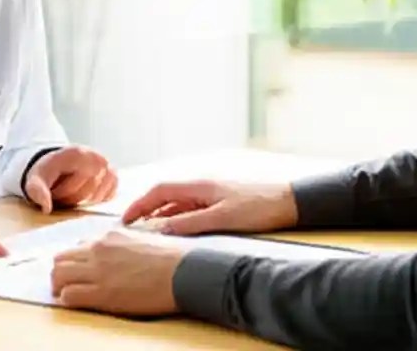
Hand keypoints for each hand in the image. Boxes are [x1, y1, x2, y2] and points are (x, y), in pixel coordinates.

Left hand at [24, 145, 117, 213]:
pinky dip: (98, 199)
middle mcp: (96, 157)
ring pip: (100, 194)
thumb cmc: (48, 173)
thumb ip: (38, 191)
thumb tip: (46, 208)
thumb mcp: (36, 179)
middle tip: (60, 193)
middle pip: (89, 189)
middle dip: (73, 197)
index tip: (55, 191)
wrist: (56, 167)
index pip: (79, 178)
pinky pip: (110, 193)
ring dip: (85, 200)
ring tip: (72, 193)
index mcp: (77, 153)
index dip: (68, 190)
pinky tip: (86, 196)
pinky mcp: (112, 177)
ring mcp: (106, 166)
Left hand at [51, 229, 184, 315]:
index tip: (82, 269)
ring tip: (67, 293)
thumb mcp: (143, 239)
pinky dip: (68, 300)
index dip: (77, 259)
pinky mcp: (101, 293)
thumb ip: (124, 244)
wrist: (183, 272)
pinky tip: (77, 302)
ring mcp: (98, 270)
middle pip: (60, 258)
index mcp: (109, 236)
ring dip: (60, 285)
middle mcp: (98, 249)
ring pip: (58, 275)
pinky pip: (69, 295)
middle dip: (61, 271)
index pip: (78, 245)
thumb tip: (119, 252)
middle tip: (67, 283)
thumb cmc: (171, 257)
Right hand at [121, 180, 297, 235]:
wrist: (290, 200)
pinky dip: (178, 217)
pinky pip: (191, 207)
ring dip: (162, 215)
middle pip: (165, 195)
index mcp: (199, 185)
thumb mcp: (222, 219)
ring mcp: (211, 191)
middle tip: (132, 228)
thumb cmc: (259, 207)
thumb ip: (190, 224)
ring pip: (178, 202)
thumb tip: (161, 231)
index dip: (140, 204)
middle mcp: (202, 184)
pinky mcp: (221, 199)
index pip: (159, 190)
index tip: (125, 220)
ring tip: (149, 233)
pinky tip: (177, 229)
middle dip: (146, 210)